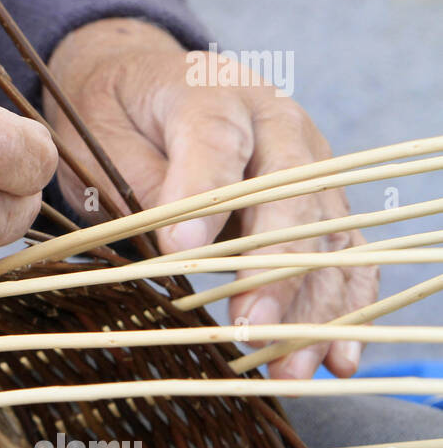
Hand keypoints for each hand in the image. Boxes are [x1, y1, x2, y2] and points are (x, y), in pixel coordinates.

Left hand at [46, 18, 377, 379]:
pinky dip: (344, 305)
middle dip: (273, 272)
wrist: (144, 78)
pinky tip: (337, 356)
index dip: (202, 196)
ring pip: (327, 234)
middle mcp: (277, 123)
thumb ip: (141, 181)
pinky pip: (343, 251)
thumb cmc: (118, 112)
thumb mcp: (104, 134)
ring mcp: (308, 160)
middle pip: (290, 197)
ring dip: (315, 308)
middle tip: (251, 332)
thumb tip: (178, 244)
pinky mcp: (320, 196)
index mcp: (212, 94)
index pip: (215, 143)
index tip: (178, 250)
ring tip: (291, 368)